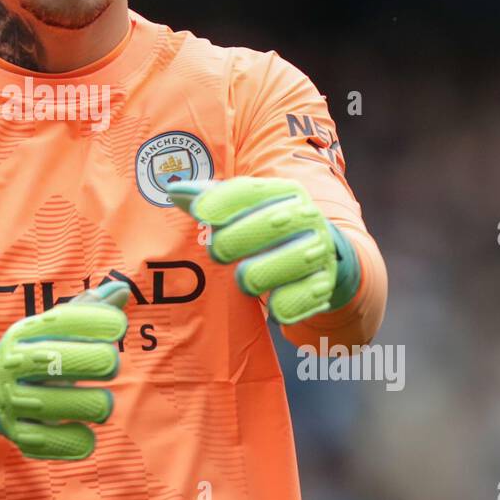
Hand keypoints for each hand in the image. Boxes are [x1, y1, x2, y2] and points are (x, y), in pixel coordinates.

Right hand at [0, 281, 129, 459]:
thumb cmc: (40, 352)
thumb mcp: (56, 328)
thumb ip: (90, 309)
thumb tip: (123, 289)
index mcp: (24, 334)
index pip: (59, 320)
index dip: (92, 321)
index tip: (120, 326)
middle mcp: (13, 364)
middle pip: (55, 359)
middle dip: (94, 360)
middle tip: (112, 364)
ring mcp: (13, 401)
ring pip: (56, 404)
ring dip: (92, 403)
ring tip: (103, 403)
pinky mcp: (20, 434)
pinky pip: (53, 442)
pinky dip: (78, 440)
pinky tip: (88, 432)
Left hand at [167, 176, 359, 324]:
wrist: (322, 253)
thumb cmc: (267, 229)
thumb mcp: (244, 210)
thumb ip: (210, 201)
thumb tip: (175, 191)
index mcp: (283, 191)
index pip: (251, 190)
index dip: (223, 200)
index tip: (198, 213)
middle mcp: (305, 216)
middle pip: (274, 221)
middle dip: (241, 237)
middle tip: (217, 253)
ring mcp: (318, 249)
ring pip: (296, 258)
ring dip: (265, 270)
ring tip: (244, 280)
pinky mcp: (324, 283)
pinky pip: (309, 294)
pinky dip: (291, 303)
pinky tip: (274, 309)